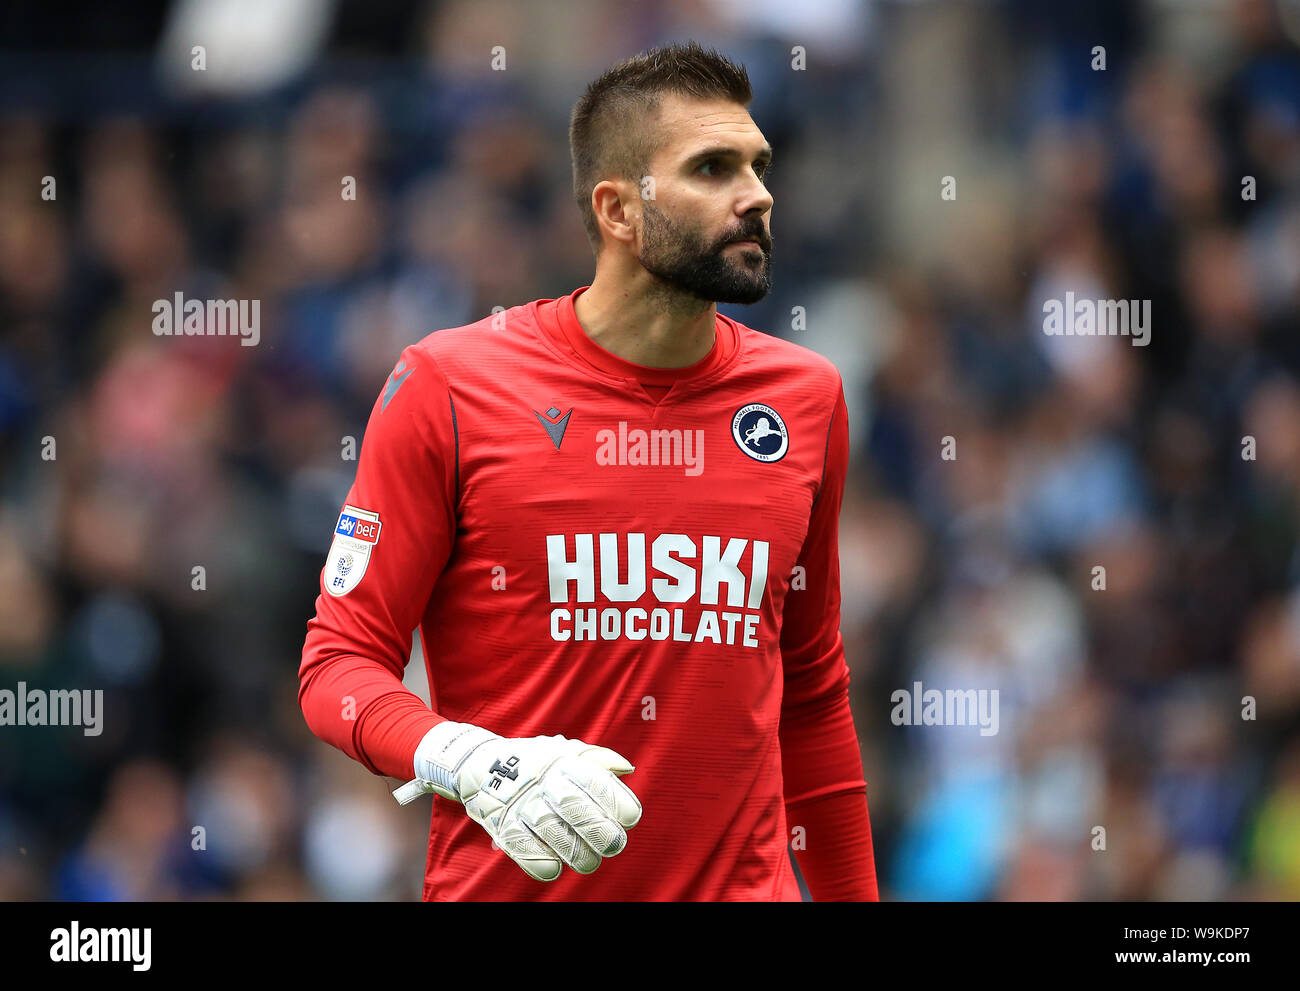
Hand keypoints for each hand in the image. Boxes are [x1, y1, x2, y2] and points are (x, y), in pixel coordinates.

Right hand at [395, 722, 642, 881]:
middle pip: (576, 809)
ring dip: (578, 853)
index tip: (631, 818)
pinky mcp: (501, 825)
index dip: (618, 802)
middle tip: (615, 844)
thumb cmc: (536, 763)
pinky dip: (544, 863)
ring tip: (589, 860)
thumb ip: (597, 760)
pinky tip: (556, 866)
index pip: (595, 781)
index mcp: (562, 762)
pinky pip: (525, 851)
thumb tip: (626, 770)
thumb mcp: (565, 751)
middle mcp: (541, 781)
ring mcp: (520, 804)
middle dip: (602, 832)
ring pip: (554, 834)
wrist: (480, 765)